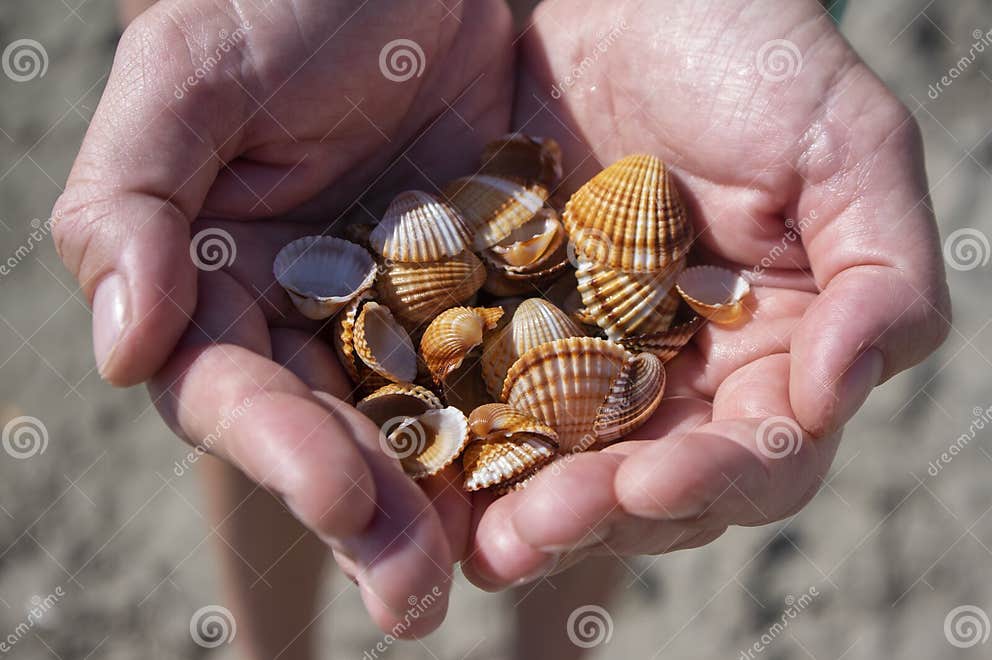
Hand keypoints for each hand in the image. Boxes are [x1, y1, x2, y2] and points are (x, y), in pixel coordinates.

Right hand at [52, 0, 514, 634]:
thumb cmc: (294, 0)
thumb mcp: (195, 70)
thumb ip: (132, 200)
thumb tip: (119, 347)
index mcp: (232, 287)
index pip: (240, 393)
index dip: (282, 449)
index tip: (337, 496)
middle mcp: (325, 321)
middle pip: (343, 439)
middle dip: (377, 518)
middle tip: (417, 599)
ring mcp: (422, 316)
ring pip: (438, 427)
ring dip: (464, 505)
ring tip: (501, 567)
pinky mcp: (511, 296)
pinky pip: (528, 370)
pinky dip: (547, 423)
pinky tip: (583, 475)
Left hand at [462, 0, 950, 586]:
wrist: (631, 2)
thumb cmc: (753, 62)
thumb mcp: (846, 147)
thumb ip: (882, 270)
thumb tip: (847, 389)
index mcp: (769, 357)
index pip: (756, 456)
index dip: (711, 481)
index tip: (653, 483)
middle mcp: (677, 381)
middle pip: (648, 488)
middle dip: (596, 516)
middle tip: (530, 533)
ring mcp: (584, 364)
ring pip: (559, 466)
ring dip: (518, 510)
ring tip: (472, 541)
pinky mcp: (504, 332)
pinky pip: (480, 404)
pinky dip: (458, 444)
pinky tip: (421, 472)